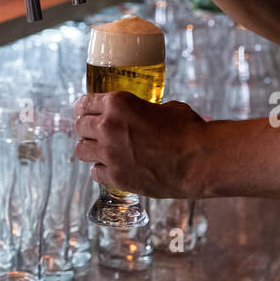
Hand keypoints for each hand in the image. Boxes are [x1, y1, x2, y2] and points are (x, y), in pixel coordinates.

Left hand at [73, 91, 209, 198]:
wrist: (199, 160)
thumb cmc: (187, 130)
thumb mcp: (162, 107)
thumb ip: (140, 110)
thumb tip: (138, 114)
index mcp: (117, 104)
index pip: (84, 103)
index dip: (84, 107)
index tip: (85, 111)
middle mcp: (107, 127)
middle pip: (80, 126)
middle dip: (86, 128)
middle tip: (94, 132)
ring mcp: (110, 154)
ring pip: (81, 150)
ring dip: (89, 149)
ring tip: (100, 151)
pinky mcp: (117, 177)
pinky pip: (95, 172)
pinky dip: (102, 170)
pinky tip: (112, 168)